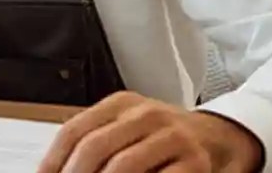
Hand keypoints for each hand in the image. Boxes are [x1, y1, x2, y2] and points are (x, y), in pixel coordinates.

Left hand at [37, 92, 262, 172]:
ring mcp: (171, 137)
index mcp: (121, 104)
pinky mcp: (194, 162)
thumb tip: (54, 170)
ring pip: (124, 165)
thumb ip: (96, 142)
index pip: (74, 130)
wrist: (218, 136)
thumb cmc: (162, 137)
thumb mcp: (128, 128)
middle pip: (94, 147)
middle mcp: (145, 115)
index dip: (53, 160)